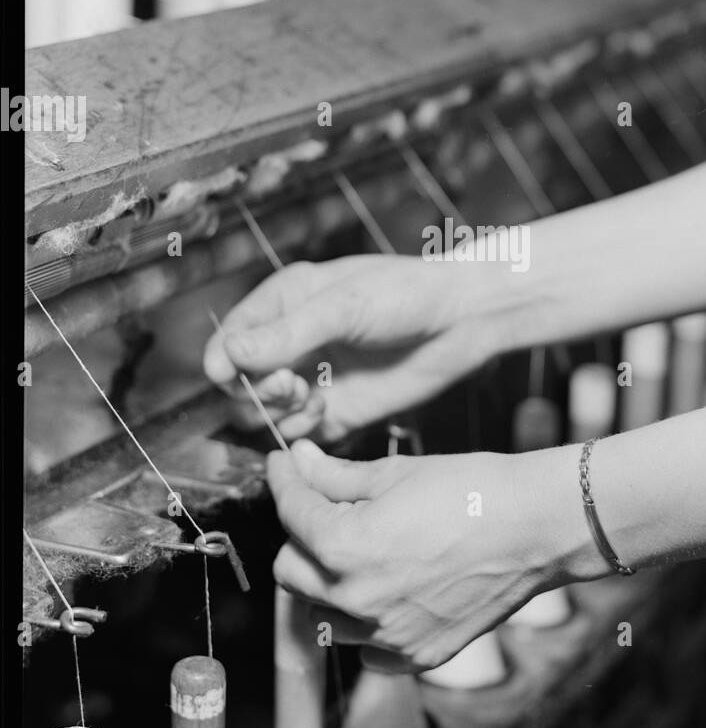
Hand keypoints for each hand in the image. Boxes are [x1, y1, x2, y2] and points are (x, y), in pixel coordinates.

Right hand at [203, 255, 519, 443]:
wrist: (460, 321)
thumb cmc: (405, 294)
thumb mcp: (343, 306)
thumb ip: (287, 333)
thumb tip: (230, 353)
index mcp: (284, 302)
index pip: (230, 337)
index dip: (223, 360)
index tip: (229, 375)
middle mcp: (291, 343)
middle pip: (240, 382)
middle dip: (256, 389)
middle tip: (291, 384)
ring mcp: (312, 379)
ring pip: (263, 413)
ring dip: (277, 413)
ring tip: (310, 397)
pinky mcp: (335, 412)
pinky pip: (297, 434)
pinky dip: (301, 430)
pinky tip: (324, 412)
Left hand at [266, 438, 592, 671]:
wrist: (538, 528)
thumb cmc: (474, 491)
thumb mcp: (395, 472)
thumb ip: (335, 475)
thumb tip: (298, 461)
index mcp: (344, 547)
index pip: (290, 512)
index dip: (284, 480)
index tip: (286, 465)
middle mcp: (356, 600)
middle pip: (290, 572)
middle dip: (299, 536)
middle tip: (325, 508)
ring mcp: (386, 635)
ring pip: (323, 615)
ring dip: (329, 583)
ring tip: (361, 551)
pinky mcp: (416, 655)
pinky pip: (367, 648)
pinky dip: (368, 622)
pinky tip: (389, 590)